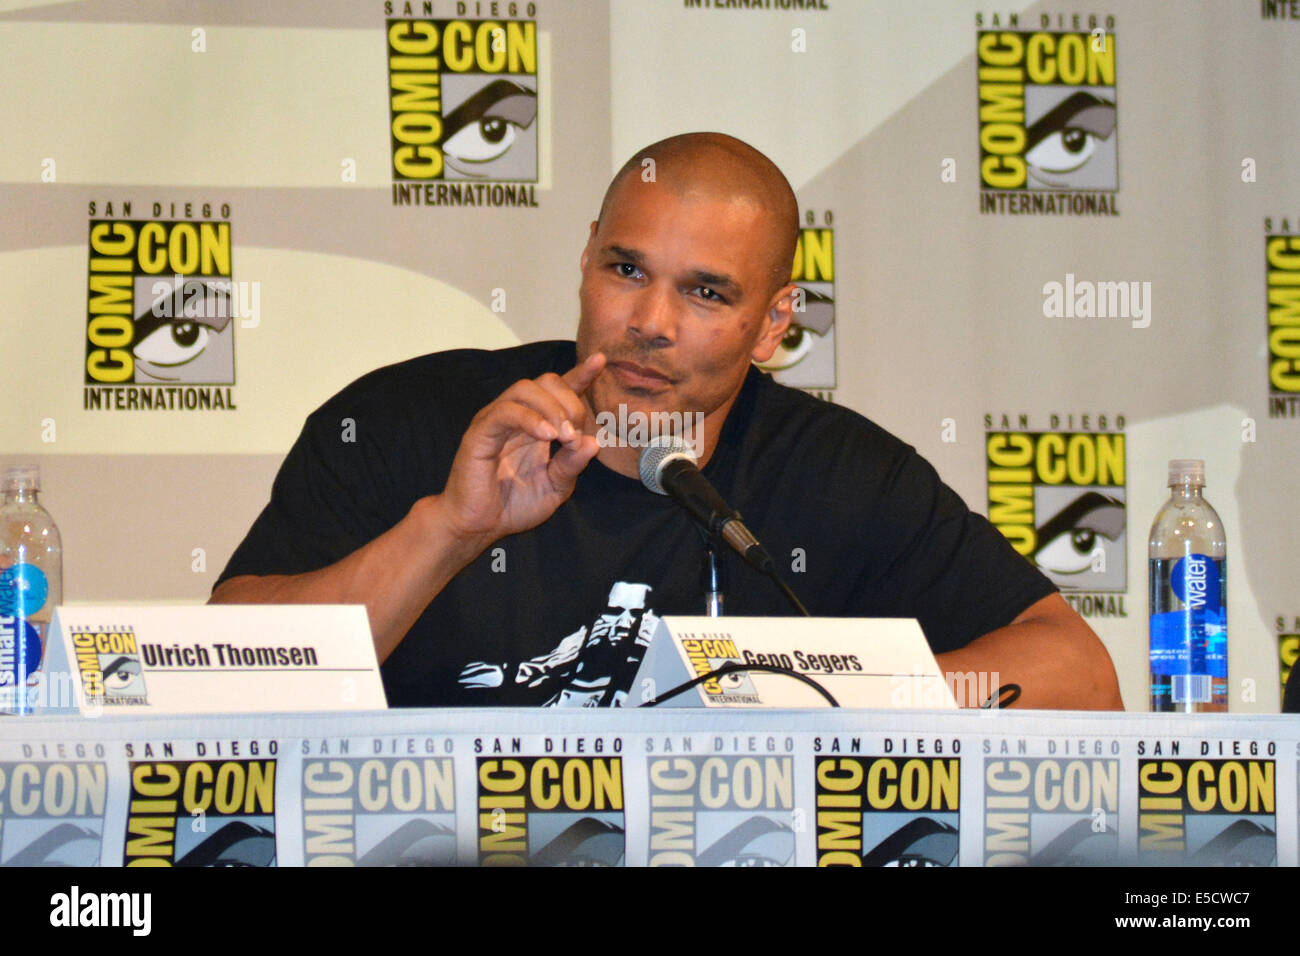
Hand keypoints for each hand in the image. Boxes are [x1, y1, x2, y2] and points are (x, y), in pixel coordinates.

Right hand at [439, 353, 606, 544]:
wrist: (479, 526)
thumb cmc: (513, 505)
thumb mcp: (555, 486)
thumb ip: (572, 464)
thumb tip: (593, 443)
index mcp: (536, 425)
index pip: (559, 389)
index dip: (580, 374)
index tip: (601, 361)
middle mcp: (516, 416)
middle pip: (546, 381)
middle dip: (569, 403)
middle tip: (573, 436)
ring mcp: (496, 420)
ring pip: (525, 389)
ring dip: (552, 409)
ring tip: (562, 437)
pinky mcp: (480, 432)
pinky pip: (506, 411)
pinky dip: (530, 418)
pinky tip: (546, 435)